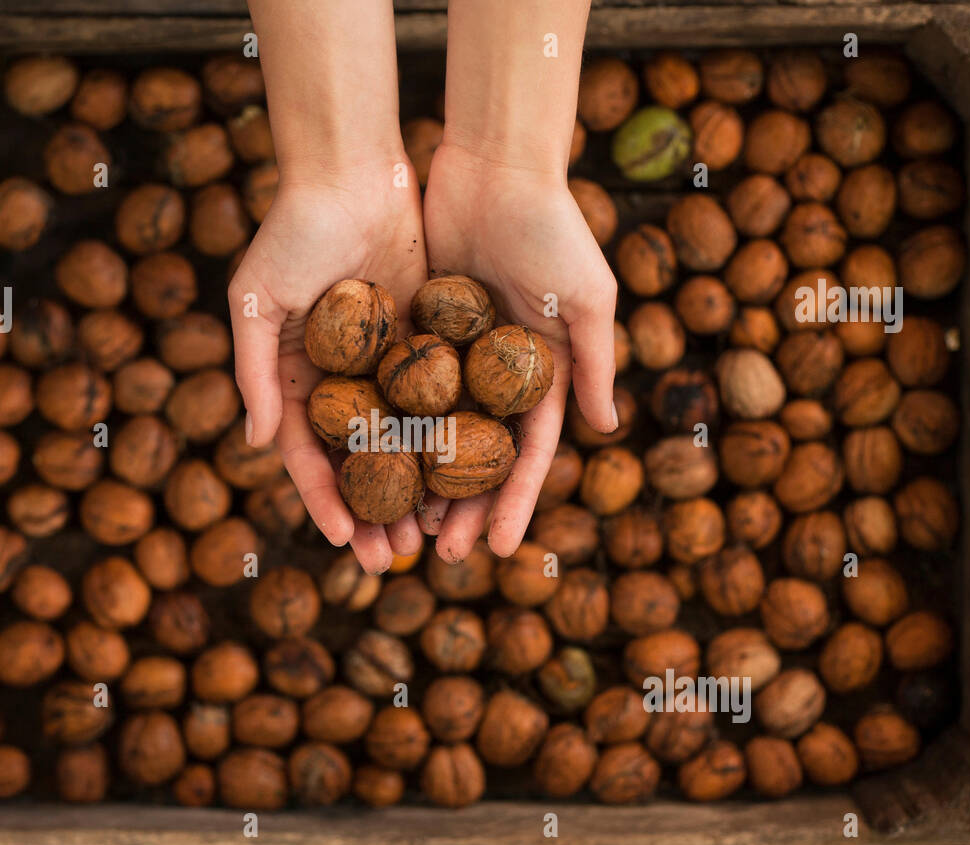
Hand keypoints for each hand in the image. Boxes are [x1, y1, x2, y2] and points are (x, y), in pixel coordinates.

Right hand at [227, 159, 428, 573]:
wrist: (353, 170)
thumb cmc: (292, 231)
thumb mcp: (256, 299)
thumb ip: (256, 371)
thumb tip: (256, 444)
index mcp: (299, 380)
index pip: (310, 456)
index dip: (326, 501)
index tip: (346, 542)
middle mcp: (345, 382)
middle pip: (362, 465)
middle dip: (376, 516)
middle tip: (395, 562)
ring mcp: (390, 366)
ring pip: (408, 445)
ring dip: (418, 494)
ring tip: (435, 540)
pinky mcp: (430, 342)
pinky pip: (443, 403)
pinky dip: (452, 442)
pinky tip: (470, 481)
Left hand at [421, 141, 618, 560]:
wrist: (493, 164)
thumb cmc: (551, 229)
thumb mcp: (584, 299)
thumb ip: (594, 364)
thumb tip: (605, 433)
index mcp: (542, 375)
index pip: (526, 455)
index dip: (512, 504)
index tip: (495, 549)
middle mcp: (496, 373)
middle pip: (473, 456)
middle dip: (458, 507)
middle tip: (434, 554)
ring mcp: (454, 355)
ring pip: (429, 432)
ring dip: (415, 480)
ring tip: (394, 525)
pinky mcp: (415, 329)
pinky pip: (395, 387)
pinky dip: (383, 426)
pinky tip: (363, 464)